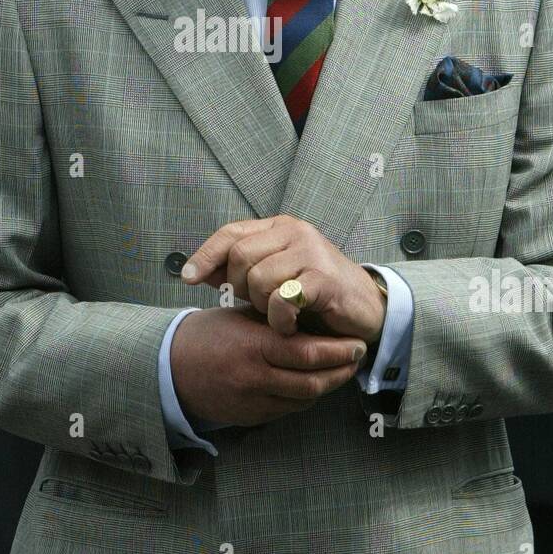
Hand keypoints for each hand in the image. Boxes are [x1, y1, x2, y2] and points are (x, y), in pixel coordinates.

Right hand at [170, 305, 366, 426]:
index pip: (306, 351)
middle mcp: (255, 377)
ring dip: (328, 384)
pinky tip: (316, 382)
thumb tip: (314, 320)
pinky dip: (307, 396)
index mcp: (253, 345)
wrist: (170, 368)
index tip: (355, 343)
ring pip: (304, 398)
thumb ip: (275, 321)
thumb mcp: (240, 317)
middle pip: (312, 380)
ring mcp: (253, 401)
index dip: (337, 350)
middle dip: (341, 369)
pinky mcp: (250, 417)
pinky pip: (289, 409)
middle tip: (357, 356)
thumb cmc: (206, 335)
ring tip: (343, 369)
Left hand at [181, 215, 385, 343]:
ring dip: (261, 305)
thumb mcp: (273, 276)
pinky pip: (283, 298)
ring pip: (259, 278)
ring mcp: (311, 252)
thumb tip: (196, 272)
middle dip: (239, 287)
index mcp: (279, 227)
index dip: (205, 255)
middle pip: (240, 256)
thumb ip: (240, 271)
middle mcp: (294, 232)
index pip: (231, 233)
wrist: (364, 307)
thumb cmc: (314, 294)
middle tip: (256, 304)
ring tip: (277, 315)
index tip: (188, 278)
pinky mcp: (324, 278)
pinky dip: (278, 318)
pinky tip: (286, 325)